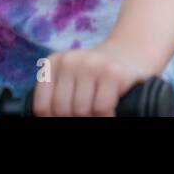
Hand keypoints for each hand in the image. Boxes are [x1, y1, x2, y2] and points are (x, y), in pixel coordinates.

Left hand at [33, 42, 149, 116]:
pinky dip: (107, 117)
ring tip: (98, 111)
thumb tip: (50, 120)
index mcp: (53, 63)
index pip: (43, 106)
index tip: (67, 118)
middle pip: (63, 110)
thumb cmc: (96, 76)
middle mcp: (70, 61)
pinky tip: (111, 112)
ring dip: (92, 118)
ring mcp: (92, 64)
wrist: (130, 53)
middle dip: (75, 119)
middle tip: (87, 114)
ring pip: (82, 111)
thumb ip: (59, 97)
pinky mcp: (113, 72)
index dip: (54, 120)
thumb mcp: (71, 80)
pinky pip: (101, 108)